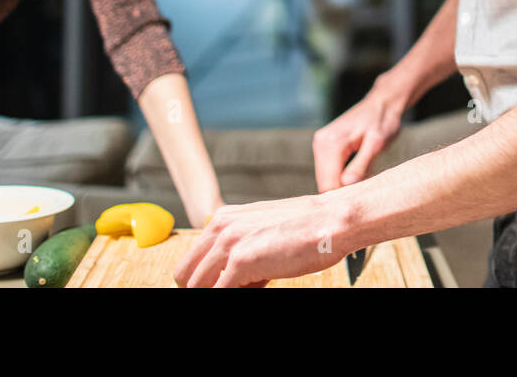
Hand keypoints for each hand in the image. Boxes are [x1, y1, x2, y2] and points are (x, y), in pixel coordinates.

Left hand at [173, 196, 347, 287]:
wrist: (331, 221)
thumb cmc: (307, 228)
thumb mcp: (263, 233)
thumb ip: (240, 252)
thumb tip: (229, 281)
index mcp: (224, 219)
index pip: (192, 260)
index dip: (203, 280)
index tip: (220, 286)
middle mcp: (220, 228)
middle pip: (185, 275)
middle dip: (203, 289)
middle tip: (236, 289)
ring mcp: (228, 245)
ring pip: (195, 286)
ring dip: (218, 291)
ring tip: (252, 285)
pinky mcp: (240, 263)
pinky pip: (218, 294)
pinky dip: (233, 296)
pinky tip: (259, 287)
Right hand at [312, 81, 405, 191]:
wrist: (383, 102)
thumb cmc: (383, 120)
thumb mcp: (376, 144)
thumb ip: (361, 164)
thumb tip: (346, 186)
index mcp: (330, 143)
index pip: (328, 185)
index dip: (343, 198)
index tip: (361, 203)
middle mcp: (320, 143)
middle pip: (325, 184)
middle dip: (343, 193)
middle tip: (365, 196)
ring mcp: (321, 144)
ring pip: (326, 179)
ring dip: (343, 186)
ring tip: (364, 183)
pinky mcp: (325, 147)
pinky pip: (330, 171)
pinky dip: (342, 178)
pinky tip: (358, 176)